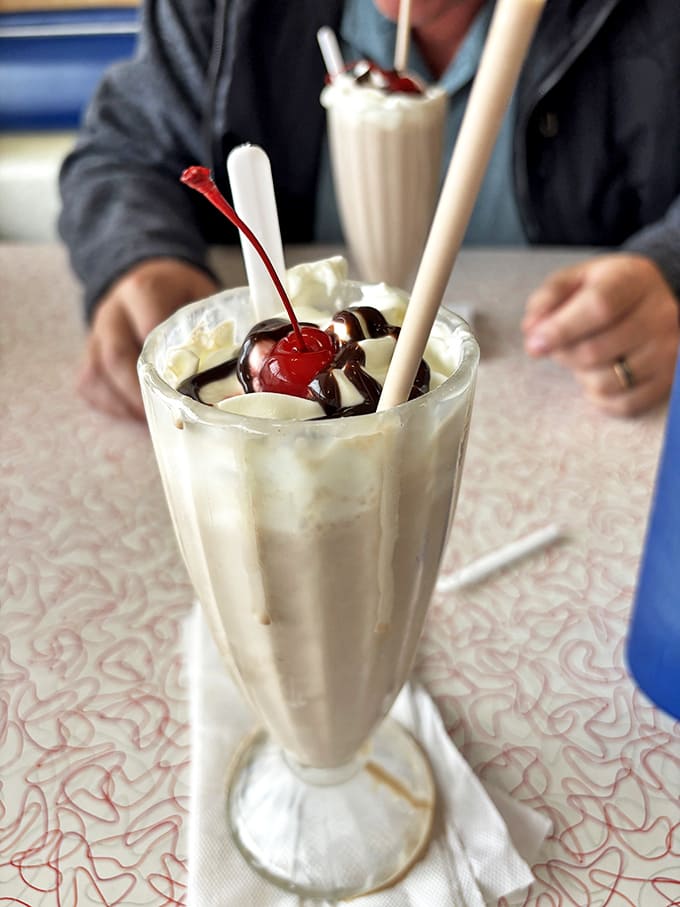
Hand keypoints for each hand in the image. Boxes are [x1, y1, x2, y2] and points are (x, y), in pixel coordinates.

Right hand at [78, 258, 218, 419]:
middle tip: (169, 420)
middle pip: (117, 358)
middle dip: (142, 395)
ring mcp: (96, 332)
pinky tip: (136, 417)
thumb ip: (216, 323)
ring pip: (98, 375)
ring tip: (154, 425)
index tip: (189, 397)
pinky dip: (112, 405)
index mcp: (144, 291)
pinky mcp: (89, 351)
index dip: (167, 367)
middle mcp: (114, 311)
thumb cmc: (180, 293)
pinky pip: (90, 383)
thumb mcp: (202, 295)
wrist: (146, 276)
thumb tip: (251, 361)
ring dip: (125, 405)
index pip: (149, 330)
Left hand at [521, 254, 679, 416]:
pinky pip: (623, 405)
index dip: (561, 330)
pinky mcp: (668, 380)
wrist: (649, 300)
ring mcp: (668, 350)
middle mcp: (660, 314)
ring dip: (581, 375)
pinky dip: (600, 397)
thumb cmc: (604, 290)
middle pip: (595, 351)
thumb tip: (532, 331)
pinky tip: (598, 376)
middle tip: (561, 346)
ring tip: (585, 356)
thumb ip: (547, 299)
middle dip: (564, 354)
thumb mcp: (574, 280)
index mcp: (634, 279)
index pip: (598, 308)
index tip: (534, 345)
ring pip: (606, 382)